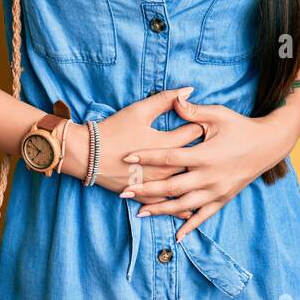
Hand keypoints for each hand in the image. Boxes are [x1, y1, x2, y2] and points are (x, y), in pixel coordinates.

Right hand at [68, 87, 204, 217]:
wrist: (86, 154)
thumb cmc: (114, 129)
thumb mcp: (140, 110)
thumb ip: (166, 99)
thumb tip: (189, 89)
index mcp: (165, 144)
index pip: (194, 133)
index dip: (202, 126)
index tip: (208, 124)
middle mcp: (164, 167)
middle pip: (192, 161)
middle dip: (203, 154)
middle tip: (213, 149)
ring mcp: (154, 183)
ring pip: (182, 185)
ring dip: (195, 181)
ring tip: (209, 177)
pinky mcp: (143, 194)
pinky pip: (165, 203)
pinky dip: (178, 207)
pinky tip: (191, 210)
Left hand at [118, 92, 293, 242]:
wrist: (269, 144)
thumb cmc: (241, 126)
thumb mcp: (218, 115)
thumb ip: (193, 111)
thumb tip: (174, 99)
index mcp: (206, 154)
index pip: (170, 157)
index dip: (147, 157)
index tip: (128, 157)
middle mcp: (210, 176)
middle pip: (172, 187)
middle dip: (146, 190)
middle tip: (124, 192)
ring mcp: (217, 190)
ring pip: (184, 205)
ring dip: (161, 210)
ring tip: (140, 213)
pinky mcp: (224, 198)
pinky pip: (204, 215)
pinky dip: (190, 226)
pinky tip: (177, 235)